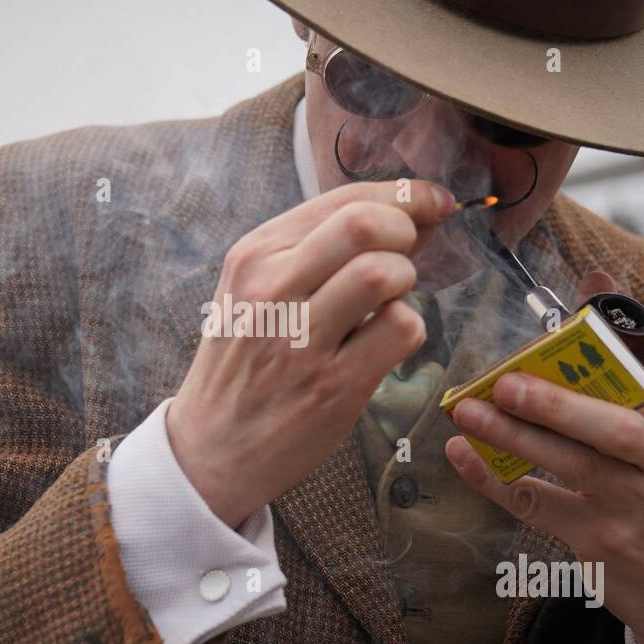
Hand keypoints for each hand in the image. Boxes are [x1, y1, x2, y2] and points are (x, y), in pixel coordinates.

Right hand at [167, 178, 455, 527]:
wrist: (211, 448)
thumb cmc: (245, 363)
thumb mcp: (255, 291)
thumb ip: (319, 251)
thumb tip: (412, 216)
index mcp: (254, 255)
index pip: (344, 200)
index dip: (404, 195)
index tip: (432, 203)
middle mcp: (272, 289)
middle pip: (365, 224)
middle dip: (407, 231)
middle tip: (409, 255)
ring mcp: (302, 339)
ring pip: (386, 274)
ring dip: (406, 283)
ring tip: (388, 303)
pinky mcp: (333, 385)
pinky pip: (401, 330)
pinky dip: (407, 330)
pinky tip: (382, 344)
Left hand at [443, 301, 643, 643]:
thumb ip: (616, 370)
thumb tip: (590, 280)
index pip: (624, 382)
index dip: (573, 365)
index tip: (527, 351)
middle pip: (609, 429)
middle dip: (554, 404)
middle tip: (502, 383)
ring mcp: (637, 506)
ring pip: (573, 467)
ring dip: (514, 438)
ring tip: (467, 412)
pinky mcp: (603, 541)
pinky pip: (539, 505)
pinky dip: (495, 481)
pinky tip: (463, 456)